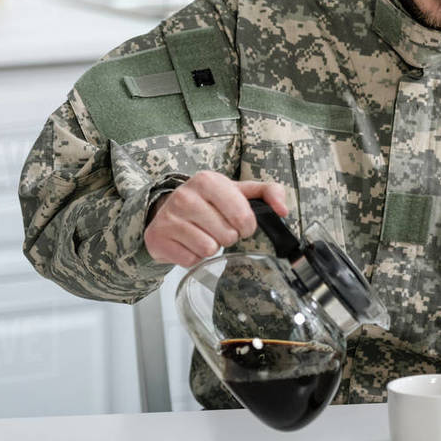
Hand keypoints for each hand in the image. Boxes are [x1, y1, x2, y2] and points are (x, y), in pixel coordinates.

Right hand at [144, 170, 288, 266]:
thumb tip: (283, 210)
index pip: (243, 215)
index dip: (247, 225)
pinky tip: (189, 243)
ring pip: (209, 249)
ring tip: (204, 234)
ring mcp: (168, 217)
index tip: (241, 223)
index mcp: (208, 181)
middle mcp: (185, 196)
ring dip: (211, 247)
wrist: (169, 211)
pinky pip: (191, 260)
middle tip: (219, 228)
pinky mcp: (157, 238)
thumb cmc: (210, 201)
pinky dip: (194, 256)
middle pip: (227, 235)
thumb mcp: (240, 191)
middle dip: (228, 236)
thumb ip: (269, 192)